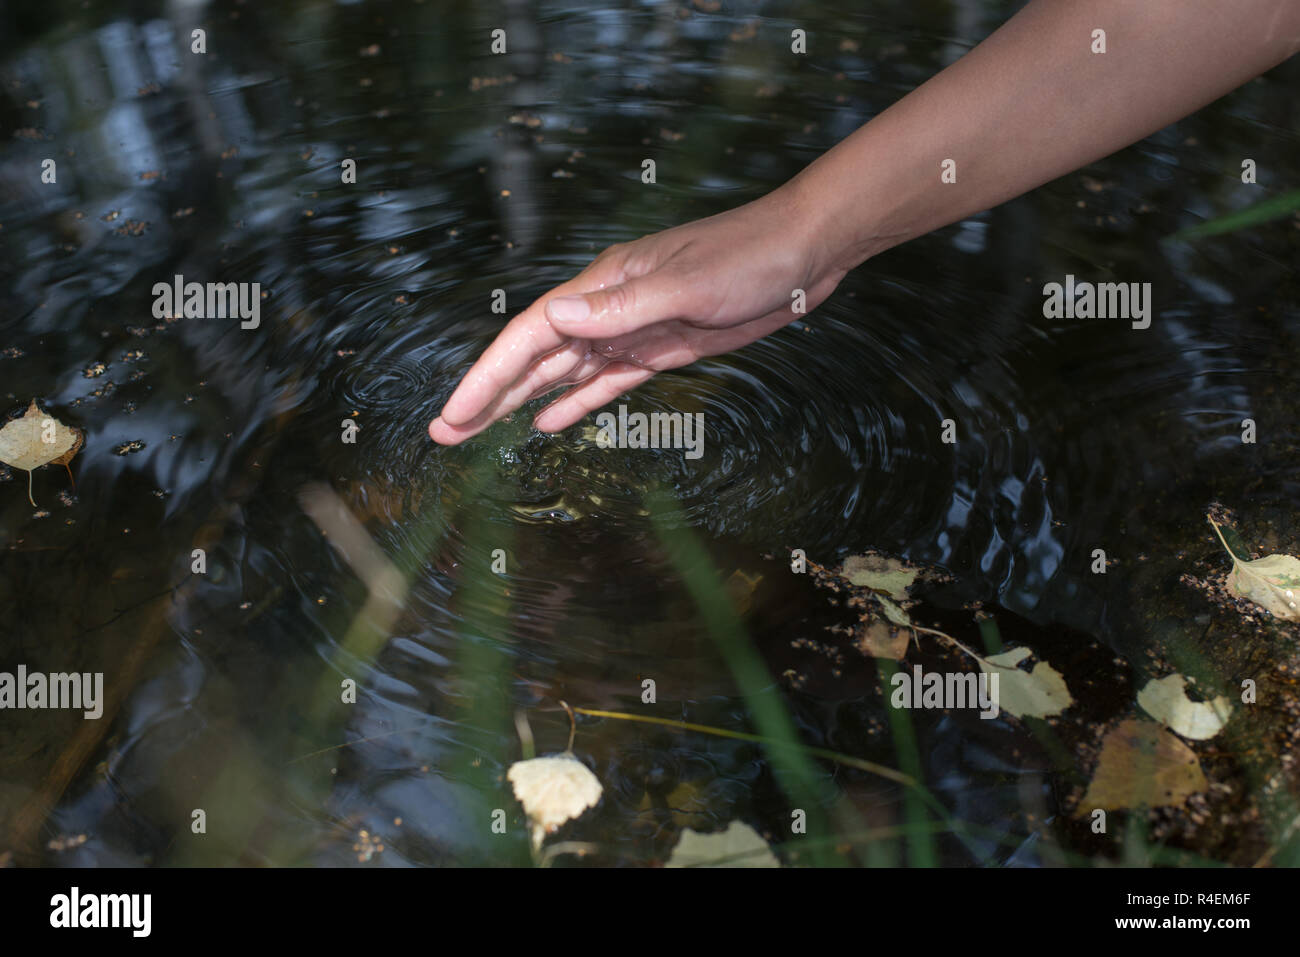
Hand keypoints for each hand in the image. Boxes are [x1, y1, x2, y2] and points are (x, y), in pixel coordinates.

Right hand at [428, 186, 844, 443]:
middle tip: (445, 434)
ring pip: (561, 373)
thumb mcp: (688, 283)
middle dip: (488, 395)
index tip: (455, 414)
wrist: (804, 251)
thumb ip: (623, 308)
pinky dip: (574, 402)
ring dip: (519, 402)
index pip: (529, 336)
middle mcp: (608, 309)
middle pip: (534, 358)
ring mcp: (631, 330)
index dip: (488, 376)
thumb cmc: (750, 254)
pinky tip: (547, 422)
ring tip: (478, 432)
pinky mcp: (660, 349)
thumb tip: (557, 322)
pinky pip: (605, 382)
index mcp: (603, 287)